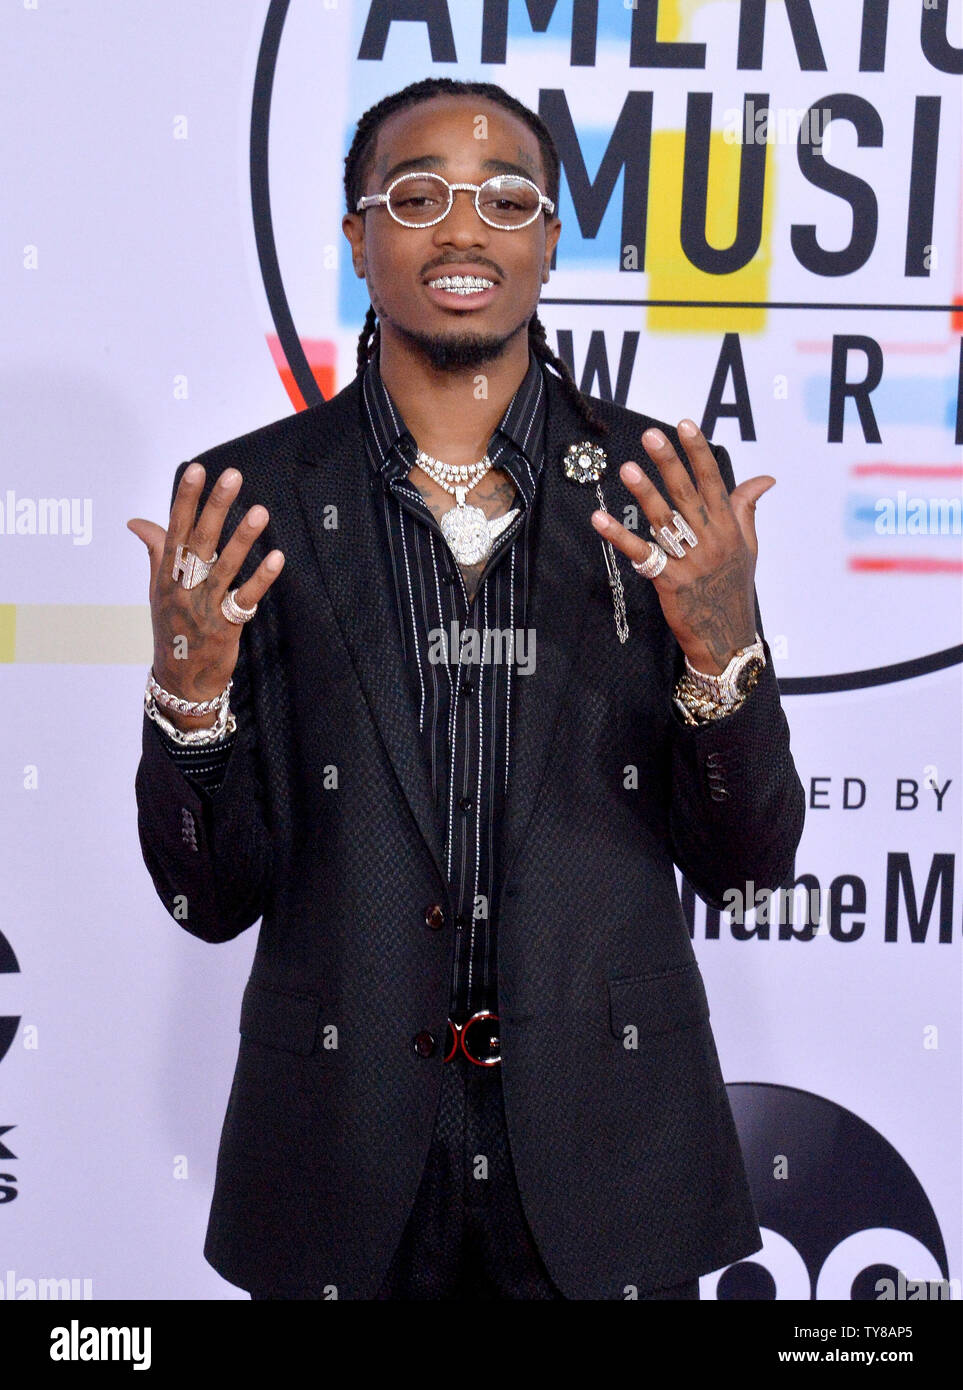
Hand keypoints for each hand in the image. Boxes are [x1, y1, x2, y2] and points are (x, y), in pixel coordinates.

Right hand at [127, 463, 284, 712]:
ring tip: (260, 511)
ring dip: (242, 539)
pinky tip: (277, 558)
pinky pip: (245, 600)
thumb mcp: (157, 590)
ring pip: (224, 568)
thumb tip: (137, 521)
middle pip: (199, 542)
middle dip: (215, 508)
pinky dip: (261, 580)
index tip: (196, 470)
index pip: (175, 530)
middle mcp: (182, 589)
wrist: (180, 682)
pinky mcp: (226, 628)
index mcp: (165, 576)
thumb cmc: (171, 629)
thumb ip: (155, 551)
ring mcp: (203, 609)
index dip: (185, 500)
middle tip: (232, 477)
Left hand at [590, 419, 772, 673]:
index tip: (685, 424)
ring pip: (665, 521)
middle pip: (687, 494)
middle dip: (670, 463)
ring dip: (644, 493)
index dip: (699, 452)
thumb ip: (747, 509)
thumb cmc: (734, 589)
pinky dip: (620, 536)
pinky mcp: (669, 582)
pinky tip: (600, 519)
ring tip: (627, 468)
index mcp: (728, 529)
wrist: (728, 637)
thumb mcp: (749, 547)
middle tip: (651, 435)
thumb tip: (765, 477)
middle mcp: (710, 540)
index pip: (714, 481)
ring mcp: (689, 561)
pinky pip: (641, 554)